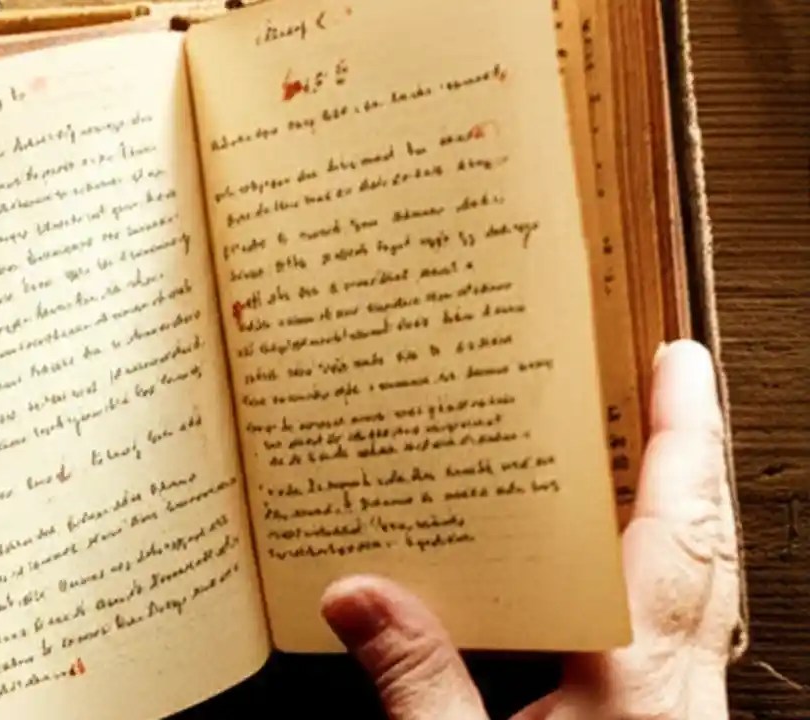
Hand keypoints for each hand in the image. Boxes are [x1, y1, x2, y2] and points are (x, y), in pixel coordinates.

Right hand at [320, 339, 740, 718]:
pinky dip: (652, 573)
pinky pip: (676, 629)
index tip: (676, 363)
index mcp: (639, 682)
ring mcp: (676, 707)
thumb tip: (357, 595)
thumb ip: (416, 681)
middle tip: (658, 382)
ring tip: (634, 453)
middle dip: (688, 456)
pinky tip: (599, 568)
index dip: (682, 439)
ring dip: (677, 512)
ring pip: (699, 586)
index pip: (678, 532)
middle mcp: (675, 686)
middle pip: (704, 545)